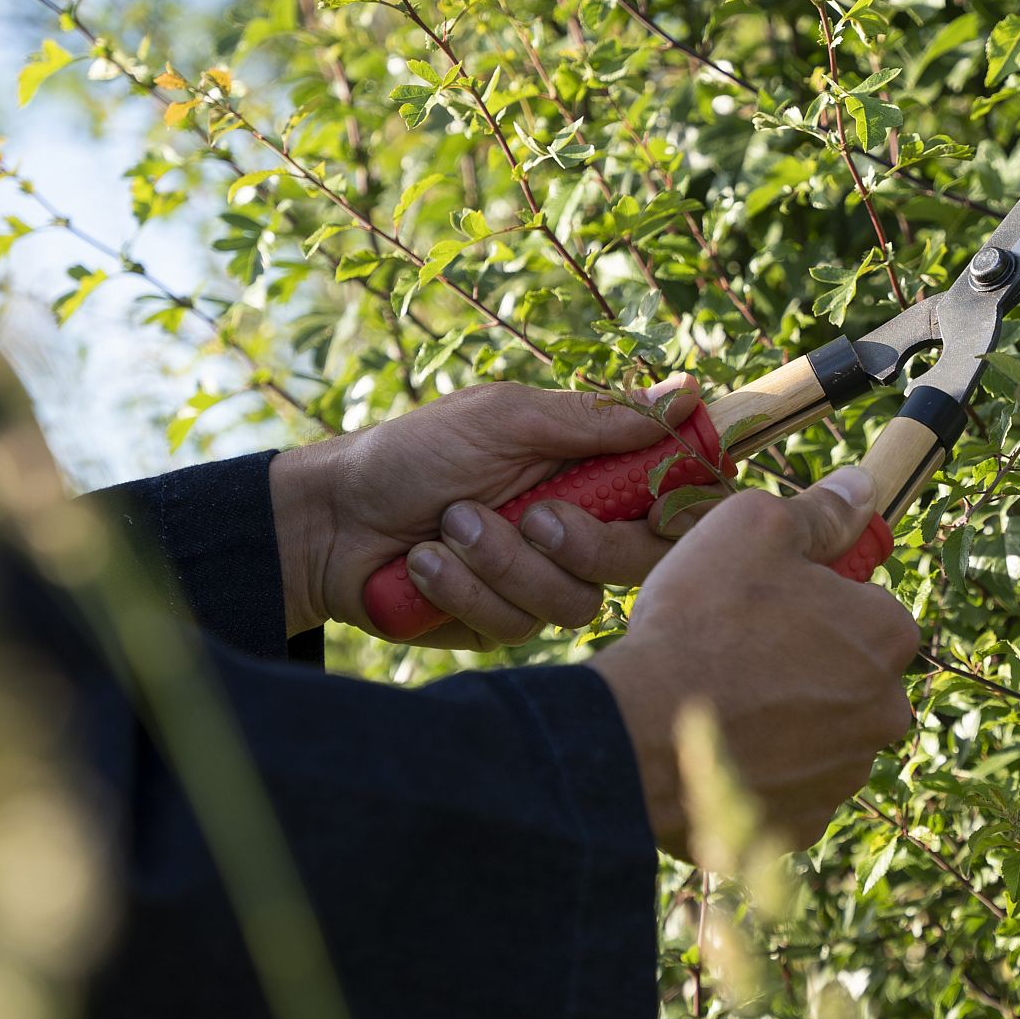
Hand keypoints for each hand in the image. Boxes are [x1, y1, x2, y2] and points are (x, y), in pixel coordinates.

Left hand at [271, 375, 716, 646]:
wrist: (331, 520)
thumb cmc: (413, 453)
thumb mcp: (506, 420)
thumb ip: (595, 418)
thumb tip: (689, 393)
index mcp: (588, 471)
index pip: (671, 498)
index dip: (683, 509)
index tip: (659, 508)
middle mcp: (577, 528)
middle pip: (639, 560)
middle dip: (583, 542)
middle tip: (533, 515)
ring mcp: (540, 581)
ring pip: (574, 600)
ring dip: (501, 560)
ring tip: (448, 524)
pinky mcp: (503, 622)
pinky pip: (517, 625)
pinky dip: (463, 586)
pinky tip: (423, 563)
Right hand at [592, 467, 920, 859]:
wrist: (640, 732)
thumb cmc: (702, 619)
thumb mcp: (754, 526)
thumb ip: (819, 511)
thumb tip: (862, 489)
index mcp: (887, 636)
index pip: (872, 611)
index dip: (820, 603)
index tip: (768, 604)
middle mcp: (885, 713)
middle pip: (852, 678)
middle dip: (809, 666)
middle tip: (737, 652)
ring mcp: (844, 776)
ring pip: (821, 736)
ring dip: (785, 721)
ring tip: (720, 702)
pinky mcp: (800, 826)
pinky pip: (788, 790)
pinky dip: (760, 773)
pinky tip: (716, 750)